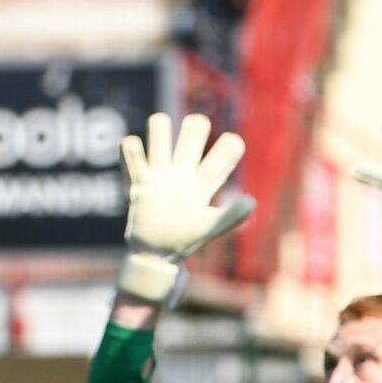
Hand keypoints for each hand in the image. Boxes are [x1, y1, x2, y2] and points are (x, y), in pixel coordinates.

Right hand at [118, 112, 253, 304]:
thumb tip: (251, 201)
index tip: (231, 147)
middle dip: (195, 127)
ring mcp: (160, 175)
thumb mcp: (208, 229)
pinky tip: (134, 149)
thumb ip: (230, 217)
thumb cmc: (184, 241)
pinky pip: (132, 155)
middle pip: (193, 133)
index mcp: (205, 182)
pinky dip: (131, 149)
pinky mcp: (139, 182)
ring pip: (160, 134)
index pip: (225, 152)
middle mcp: (184, 172)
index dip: (230, 146)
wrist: (154, 255)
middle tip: (194, 130)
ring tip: (159, 132)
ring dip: (159, 128)